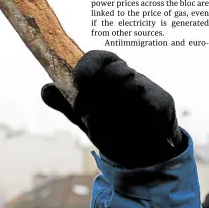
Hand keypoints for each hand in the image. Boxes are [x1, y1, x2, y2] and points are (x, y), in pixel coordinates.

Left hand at [41, 51, 183, 167]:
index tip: (79, 81)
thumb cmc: (110, 125)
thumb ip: (64, 102)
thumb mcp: (83, 115)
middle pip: (114, 72)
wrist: (141, 150)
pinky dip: (135, 121)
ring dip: (112, 111)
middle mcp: (127, 74)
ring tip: (106, 126)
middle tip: (84, 114)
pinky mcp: (162, 101)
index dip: (88, 66)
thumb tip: (46, 90)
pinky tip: (129, 130)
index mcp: (105, 71)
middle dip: (96, 94)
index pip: (98, 57)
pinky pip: (146, 107)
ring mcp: (146, 86)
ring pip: (129, 88)